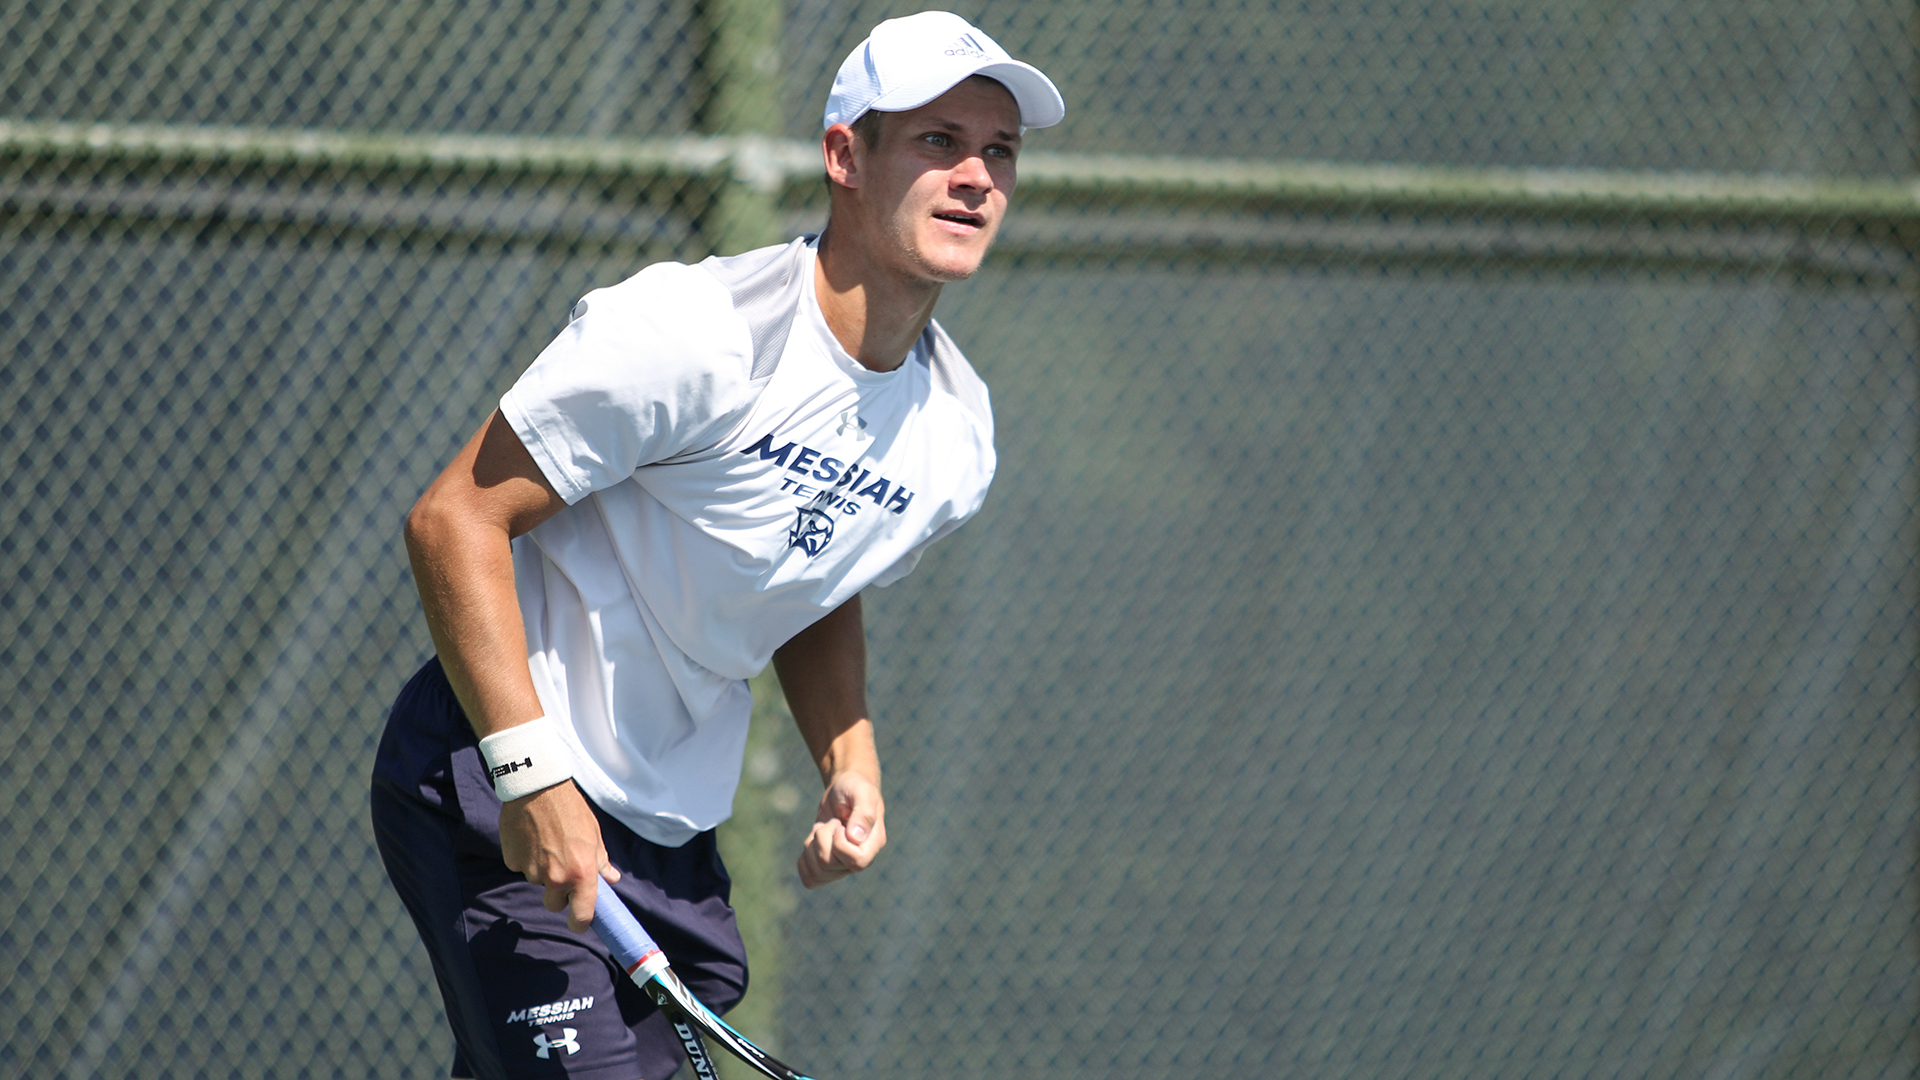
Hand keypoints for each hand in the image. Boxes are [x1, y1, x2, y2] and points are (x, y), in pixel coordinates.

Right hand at [499, 781, 620, 931]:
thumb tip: (612, 880)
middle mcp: (556, 878)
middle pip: (554, 904)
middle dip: (559, 893)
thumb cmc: (571, 811)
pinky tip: (531, 838)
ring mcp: (532, 872)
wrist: (538, 788)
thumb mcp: (594, 836)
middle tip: (562, 868)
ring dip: (542, 871)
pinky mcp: (513, 862)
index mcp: (582, 873)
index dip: (580, 923)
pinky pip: (521, 868)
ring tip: (547, 843)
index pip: (581, 916)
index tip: (579, 922)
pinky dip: (526, 858)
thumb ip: (601, 863)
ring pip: (538, 883)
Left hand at [798, 770, 886, 888]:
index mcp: (873, 844)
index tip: (838, 825)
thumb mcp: (862, 792)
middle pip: (828, 866)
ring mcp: (843, 866)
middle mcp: (860, 859)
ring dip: (811, 847)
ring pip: (817, 873)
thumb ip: (863, 813)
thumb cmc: (854, 788)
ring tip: (822, 830)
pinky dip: (804, 861)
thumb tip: (856, 838)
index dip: (839, 845)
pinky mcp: (827, 868)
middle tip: (830, 822)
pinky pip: (810, 880)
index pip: (857, 863)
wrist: (843, 790)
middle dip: (821, 838)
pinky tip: (812, 843)